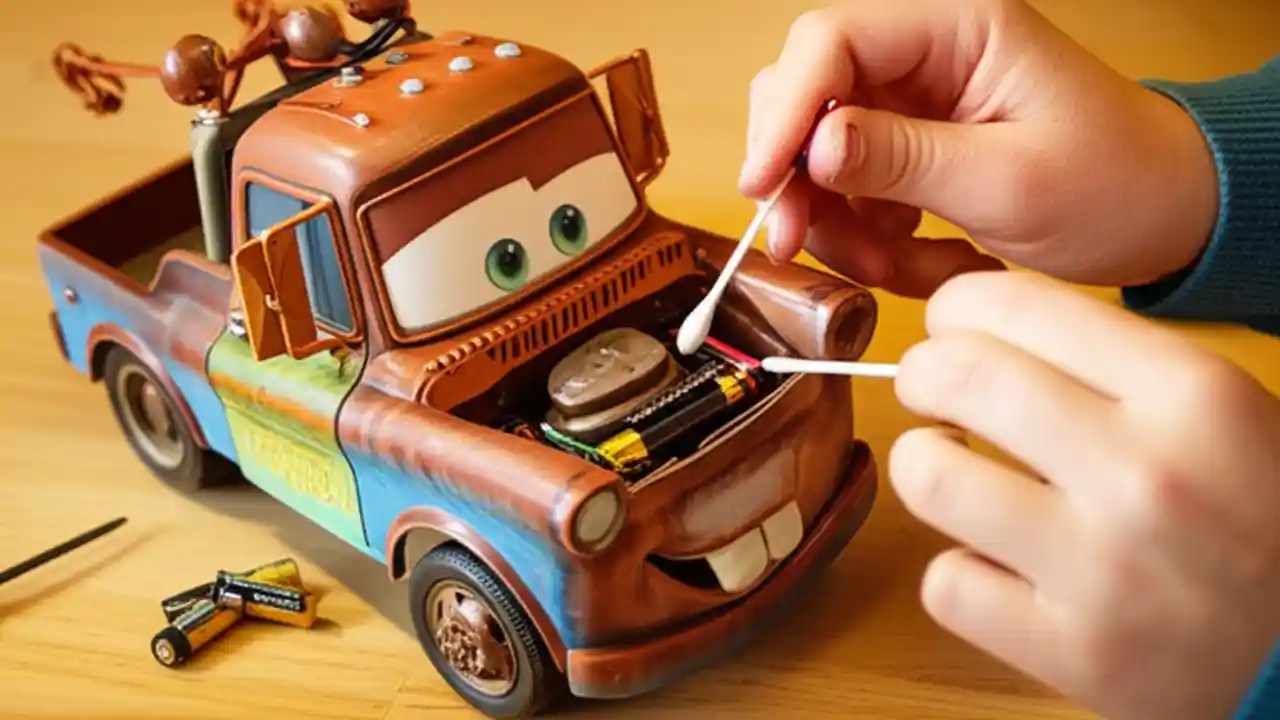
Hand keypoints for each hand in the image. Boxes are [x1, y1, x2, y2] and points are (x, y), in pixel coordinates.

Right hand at [741, 0, 1218, 296]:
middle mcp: (921, 52)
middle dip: (798, 176)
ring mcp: (909, 100)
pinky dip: (867, 235)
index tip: (763, 186)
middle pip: (805, 94)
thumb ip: (906, 161)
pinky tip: (918, 259)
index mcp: (955, 25)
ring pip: (816, 152)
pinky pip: (848, 189)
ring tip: (895, 267)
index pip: (829, 43)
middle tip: (798, 241)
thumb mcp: (1009, 182)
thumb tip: (812, 151)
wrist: (1162, 217)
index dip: (784, 113)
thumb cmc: (1114, 184)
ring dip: (838, 221)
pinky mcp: (907, 146)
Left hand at [890, 270, 1279, 719]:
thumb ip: (1112, 364)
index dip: (959, 309)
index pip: (1020, 305)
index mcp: (1192, 394)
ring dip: (924, 464)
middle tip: (928, 389)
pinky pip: (947, 585)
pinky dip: (956, 573)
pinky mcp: (1077, 653)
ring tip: (951, 472)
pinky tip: (991, 565)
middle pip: (959, 376)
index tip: (951, 329)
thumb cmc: (1260, 518)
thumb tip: (982, 329)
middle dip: (921, 373)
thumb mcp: (1222, 415)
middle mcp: (1145, 472)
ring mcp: (1105, 569)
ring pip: (931, 475)